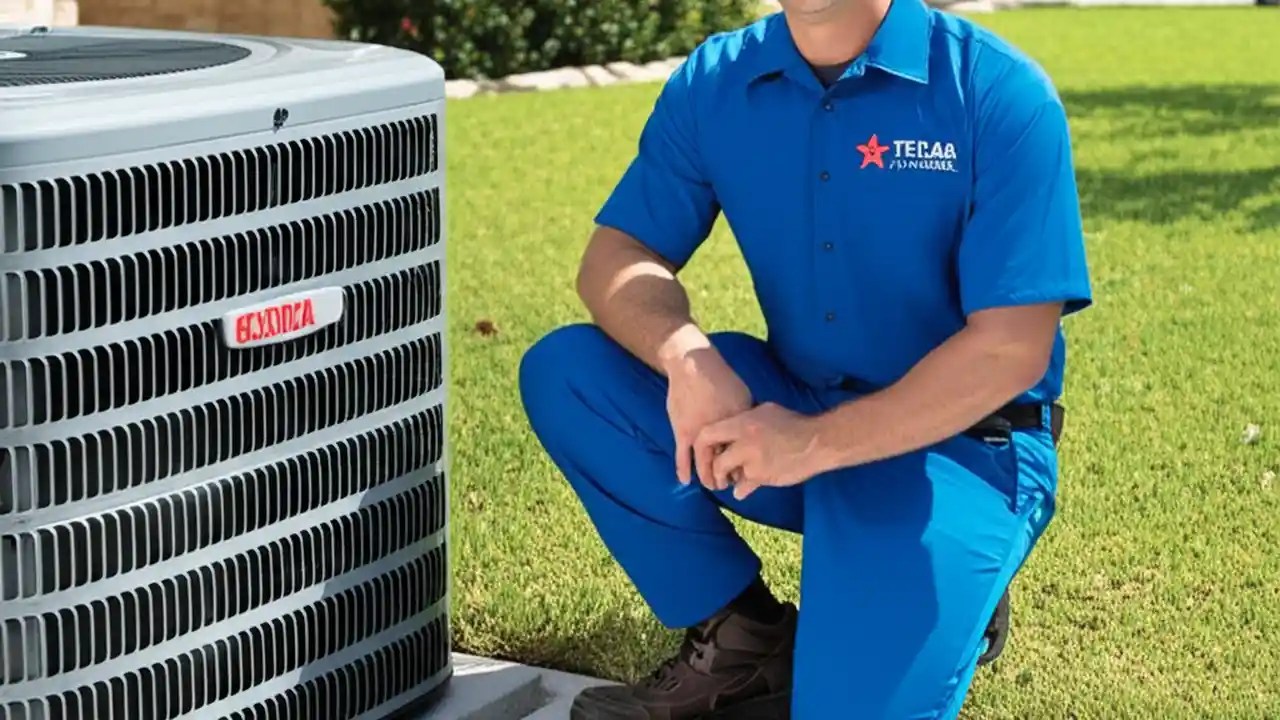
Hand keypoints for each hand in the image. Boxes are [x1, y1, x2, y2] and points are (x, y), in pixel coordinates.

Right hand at [664, 345, 753, 487]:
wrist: (692, 365)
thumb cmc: (719, 377)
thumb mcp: (742, 395)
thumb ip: (747, 416)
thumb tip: (756, 429)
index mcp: (739, 422)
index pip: (745, 450)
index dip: (749, 465)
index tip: (751, 475)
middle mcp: (722, 431)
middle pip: (727, 460)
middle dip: (730, 475)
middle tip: (732, 485)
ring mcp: (700, 432)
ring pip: (705, 462)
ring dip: (709, 476)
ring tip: (714, 486)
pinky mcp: (683, 430)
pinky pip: (683, 455)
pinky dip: (683, 468)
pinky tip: (684, 481)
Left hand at [695, 402, 825, 499]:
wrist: (816, 442)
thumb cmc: (793, 423)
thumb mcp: (765, 410)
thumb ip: (746, 418)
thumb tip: (732, 423)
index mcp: (742, 423)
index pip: (708, 434)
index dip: (702, 446)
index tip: (705, 452)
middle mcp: (744, 442)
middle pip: (716, 460)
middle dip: (713, 470)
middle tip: (715, 474)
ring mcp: (753, 461)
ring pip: (728, 475)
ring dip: (727, 480)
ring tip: (728, 482)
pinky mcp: (763, 477)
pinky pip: (744, 487)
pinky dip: (742, 490)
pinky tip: (741, 491)